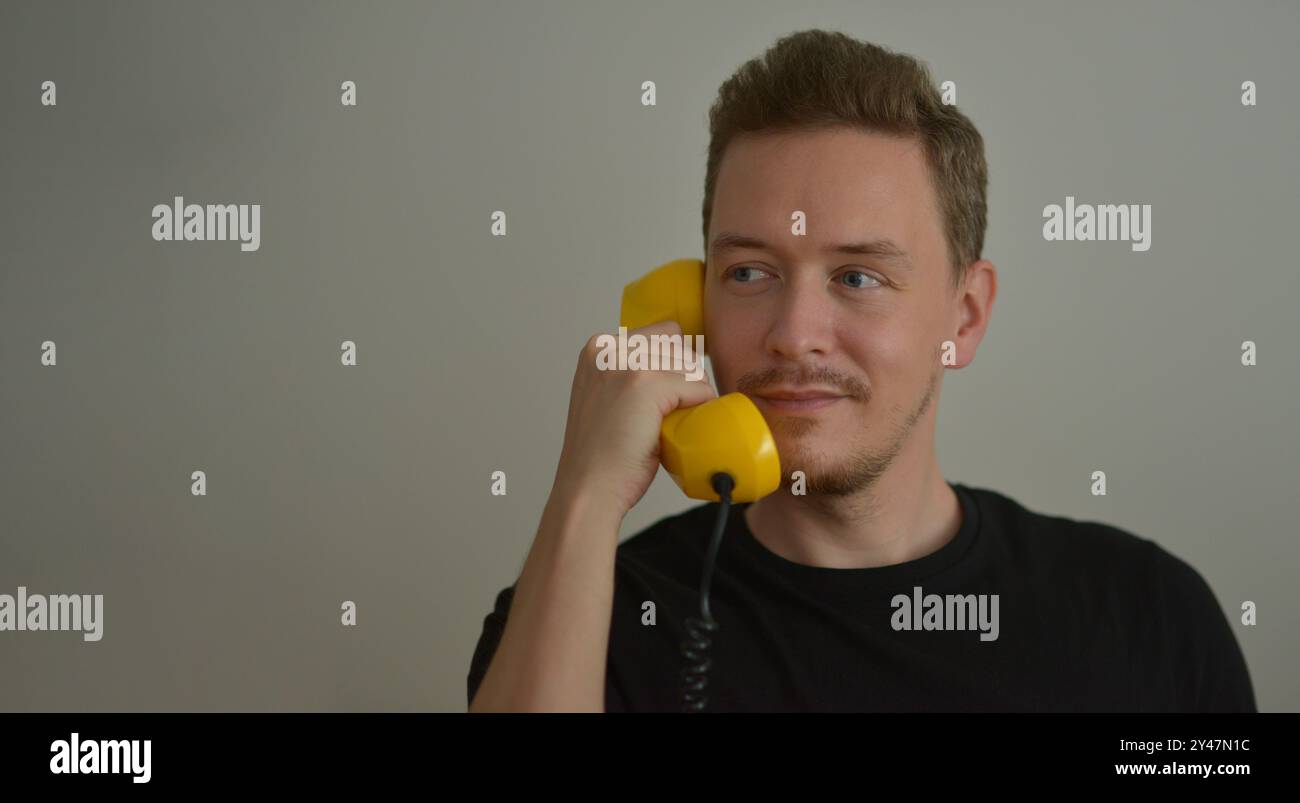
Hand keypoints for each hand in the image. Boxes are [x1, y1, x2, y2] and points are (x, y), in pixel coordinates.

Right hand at [551, 320, 716, 516]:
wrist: (587, 489)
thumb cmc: (600, 456)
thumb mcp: (607, 399)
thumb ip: (630, 375)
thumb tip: (679, 363)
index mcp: (597, 349)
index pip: (661, 333)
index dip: (673, 364)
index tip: (667, 394)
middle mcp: (609, 349)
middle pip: (678, 344)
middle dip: (685, 376)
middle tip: (672, 412)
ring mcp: (626, 364)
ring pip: (690, 365)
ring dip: (693, 394)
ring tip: (674, 422)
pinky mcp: (645, 384)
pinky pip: (698, 387)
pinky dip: (699, 408)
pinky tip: (680, 428)